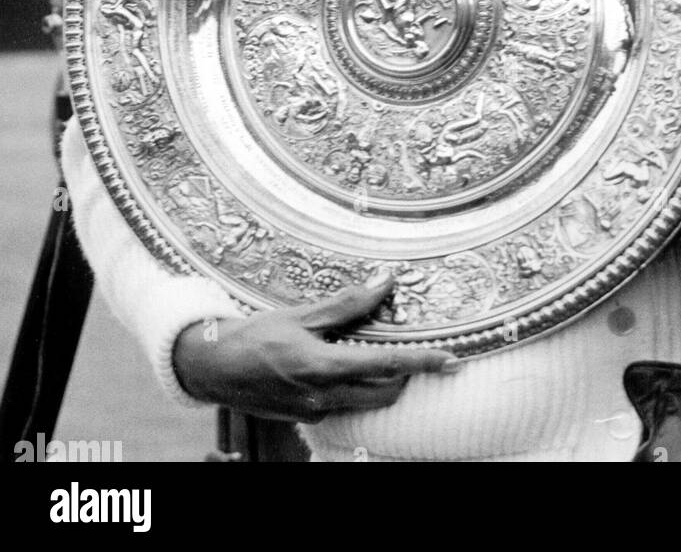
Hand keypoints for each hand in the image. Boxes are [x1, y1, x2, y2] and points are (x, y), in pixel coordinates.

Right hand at [171, 275, 459, 421]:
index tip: (450, 360)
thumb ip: (346, 304)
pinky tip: (349, 363)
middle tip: (416, 349)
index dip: (422, 362)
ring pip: (368, 402)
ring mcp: (316, 412)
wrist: (212, 368)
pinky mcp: (308, 417)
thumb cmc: (253, 337)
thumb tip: (385, 282)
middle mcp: (323, 397)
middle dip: (406, 373)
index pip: (386, 366)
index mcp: (323, 368)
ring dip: (383, 381)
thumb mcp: (299, 314)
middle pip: (385, 392)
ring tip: (383, 352)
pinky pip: (347, 405)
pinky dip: (359, 387)